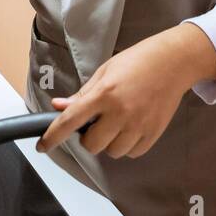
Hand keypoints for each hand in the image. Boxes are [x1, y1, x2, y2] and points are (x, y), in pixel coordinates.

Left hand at [37, 23, 215, 158]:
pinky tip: (132, 127)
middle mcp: (120, 112)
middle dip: (89, 138)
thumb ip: (83, 94)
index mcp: (104, 93)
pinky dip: (128, 145)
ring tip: (118, 123)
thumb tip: (59, 107)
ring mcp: (138, 125)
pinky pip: (132, 153)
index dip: (53, 137)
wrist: (173, 62)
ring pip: (112, 152)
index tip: (42, 147)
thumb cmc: (137, 62)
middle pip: (92, 145)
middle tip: (97, 122)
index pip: (71, 121)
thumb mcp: (105, 71)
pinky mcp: (154, 133)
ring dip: (110, 142)